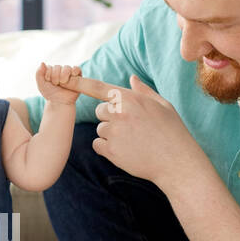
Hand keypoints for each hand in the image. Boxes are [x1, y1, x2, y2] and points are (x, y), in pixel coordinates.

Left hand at [34, 62, 81, 105]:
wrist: (60, 102)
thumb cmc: (51, 94)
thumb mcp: (41, 85)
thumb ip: (39, 74)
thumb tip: (42, 63)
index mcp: (51, 70)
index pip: (49, 67)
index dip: (48, 75)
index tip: (49, 83)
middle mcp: (60, 70)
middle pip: (58, 67)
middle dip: (55, 77)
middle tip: (56, 85)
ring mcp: (69, 72)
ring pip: (67, 68)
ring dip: (64, 75)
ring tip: (63, 83)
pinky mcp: (77, 76)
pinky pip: (77, 69)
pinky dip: (74, 71)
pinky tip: (72, 75)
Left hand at [63, 74, 201, 184]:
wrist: (176, 162)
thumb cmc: (172, 131)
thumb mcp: (162, 105)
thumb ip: (143, 91)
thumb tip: (131, 78)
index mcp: (131, 99)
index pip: (98, 87)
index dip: (78, 83)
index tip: (64, 80)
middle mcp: (120, 113)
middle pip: (100, 111)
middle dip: (111, 117)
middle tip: (131, 127)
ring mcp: (115, 133)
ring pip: (100, 129)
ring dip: (111, 134)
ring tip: (133, 141)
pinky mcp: (111, 151)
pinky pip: (98, 144)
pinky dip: (107, 148)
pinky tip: (126, 150)